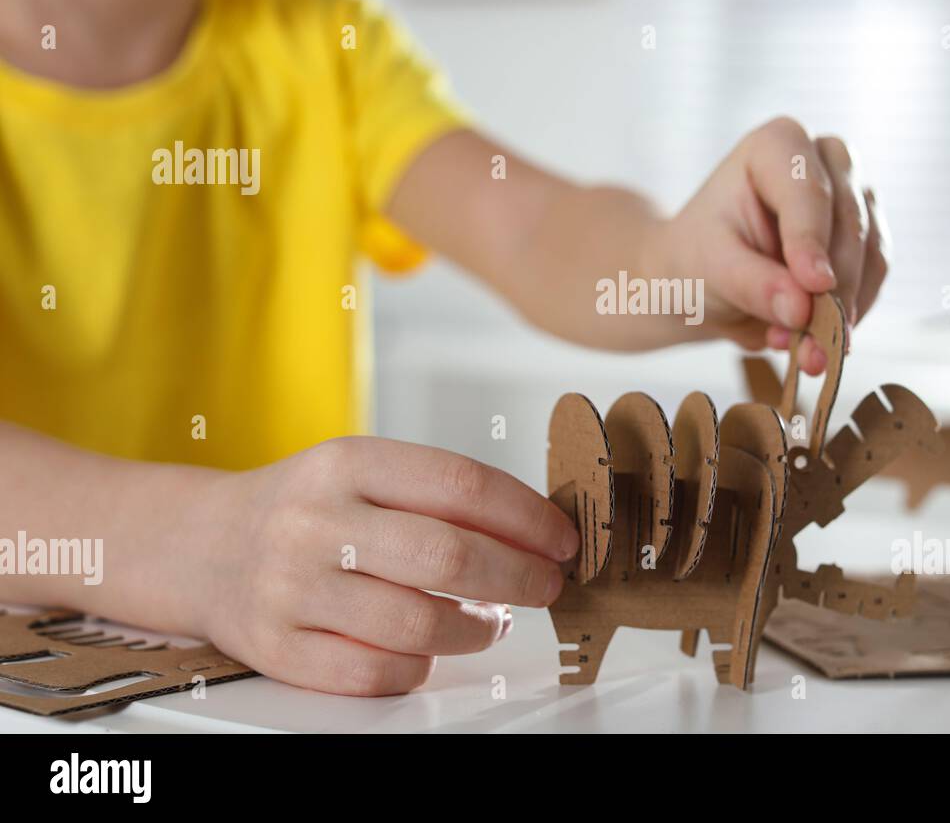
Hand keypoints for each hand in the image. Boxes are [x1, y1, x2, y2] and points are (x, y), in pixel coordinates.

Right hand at [185, 437, 577, 695]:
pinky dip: (418, 667)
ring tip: (490, 621)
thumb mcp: (363, 470)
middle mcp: (315, 521)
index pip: (461, 484)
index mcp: (347, 462)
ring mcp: (291, 587)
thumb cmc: (309, 508)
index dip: (526, 517)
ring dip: (475, 629)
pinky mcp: (276, 647)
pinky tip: (429, 651)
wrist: (202, 545)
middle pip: (446, 555)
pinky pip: (372, 673)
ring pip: (415, 623)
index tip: (561, 539)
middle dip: (518, 576)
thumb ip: (439, 494)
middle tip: (545, 586)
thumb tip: (538, 532)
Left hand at [653, 117, 889, 371]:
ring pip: (871, 251)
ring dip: (845, 308)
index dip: (812, 239)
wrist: (704, 279)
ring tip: (807, 352)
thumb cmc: (698, 259)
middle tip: (812, 340)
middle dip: (832, 287)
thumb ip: (752, 284)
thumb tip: (801, 311)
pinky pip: (875, 277)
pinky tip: (818, 341)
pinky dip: (852, 313)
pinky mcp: (868, 237)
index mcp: (778, 146)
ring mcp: (853, 196)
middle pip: (848, 220)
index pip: (807, 190)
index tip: (814, 285)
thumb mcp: (709, 270)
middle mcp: (825, 160)